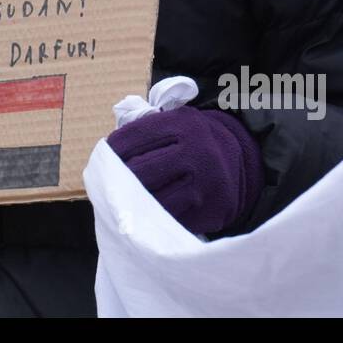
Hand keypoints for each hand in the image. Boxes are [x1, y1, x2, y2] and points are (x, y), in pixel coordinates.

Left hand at [107, 105, 263, 236]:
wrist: (238, 161)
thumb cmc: (191, 142)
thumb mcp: (175, 122)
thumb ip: (143, 128)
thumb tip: (106, 154)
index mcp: (183, 123)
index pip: (132, 137)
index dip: (111, 151)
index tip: (103, 161)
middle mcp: (197, 151)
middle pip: (139, 171)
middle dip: (119, 180)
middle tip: (108, 186)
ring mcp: (205, 184)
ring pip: (153, 200)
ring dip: (133, 204)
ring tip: (121, 204)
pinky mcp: (211, 212)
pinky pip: (171, 220)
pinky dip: (154, 220)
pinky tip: (145, 217)